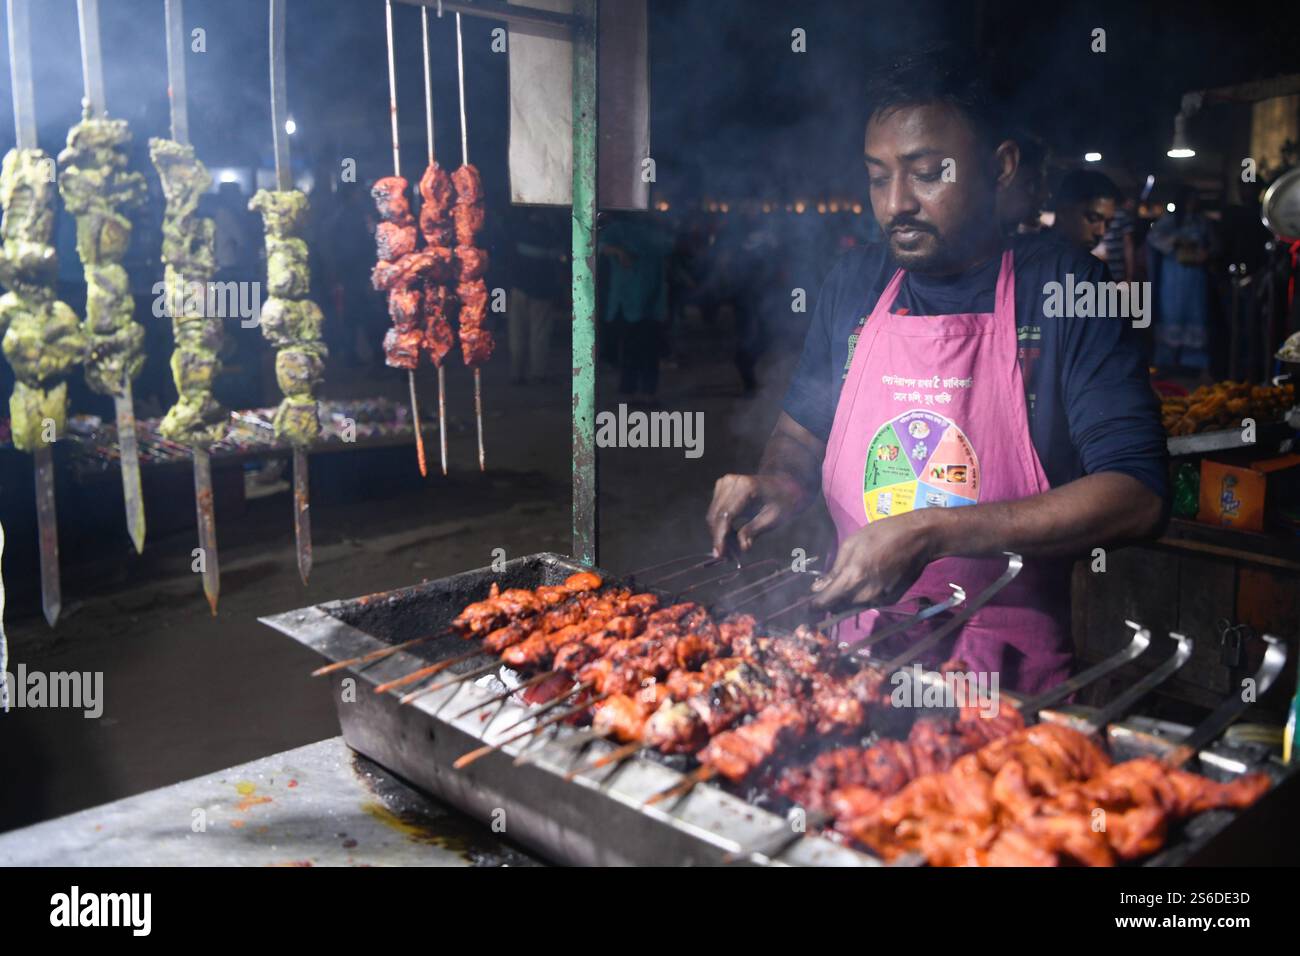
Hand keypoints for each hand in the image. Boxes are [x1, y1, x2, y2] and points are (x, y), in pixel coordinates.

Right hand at [706, 473, 803, 555]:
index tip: (721, 555)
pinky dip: (721, 526)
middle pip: (716, 516)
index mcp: (746, 487)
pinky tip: (732, 536)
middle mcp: (731, 481)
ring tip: (733, 549)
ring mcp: (724, 482)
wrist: (785, 484)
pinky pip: (716, 511)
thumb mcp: (774, 518)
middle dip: (720, 539)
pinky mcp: (721, 486)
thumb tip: (742, 547)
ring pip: (713, 515)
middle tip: (729, 557)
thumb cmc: (784, 502)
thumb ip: (755, 531)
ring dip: (719, 534)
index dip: (720, 537)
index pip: (726, 515)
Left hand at [811, 511, 941, 609]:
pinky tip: (868, 579)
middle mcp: (865, 594)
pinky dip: (863, 596)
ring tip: (851, 578)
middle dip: (831, 600)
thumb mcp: (851, 544)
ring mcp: (880, 599)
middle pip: (839, 607)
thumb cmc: (882, 534)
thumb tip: (817, 588)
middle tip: (829, 587)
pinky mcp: (891, 599)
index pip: (826, 603)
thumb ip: (834, 570)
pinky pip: (869, 602)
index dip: (814, 606)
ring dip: (847, 598)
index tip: (809, 605)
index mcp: (852, 578)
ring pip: (854, 606)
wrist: (919, 538)